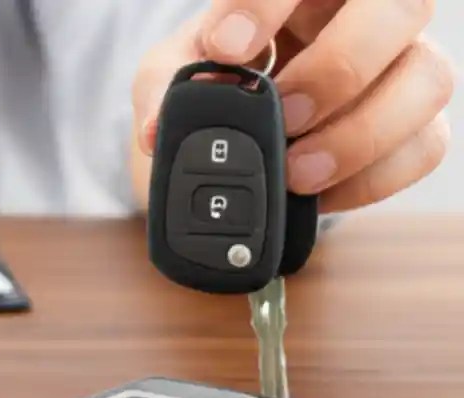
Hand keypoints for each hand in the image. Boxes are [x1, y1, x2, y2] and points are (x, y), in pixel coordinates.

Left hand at [131, 0, 453, 212]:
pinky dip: (370, 179)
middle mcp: (366, 14)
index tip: (224, 47)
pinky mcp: (415, 128)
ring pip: (427, 79)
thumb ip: (165, 87)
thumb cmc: (218, 78)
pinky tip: (316, 192)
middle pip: (401, 7)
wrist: (240, 128)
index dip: (266, 4)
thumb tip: (156, 128)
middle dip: (339, 67)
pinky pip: (425, 147)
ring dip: (362, 133)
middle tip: (283, 115)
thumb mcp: (176, 72)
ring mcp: (401, 68)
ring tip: (297, 171)